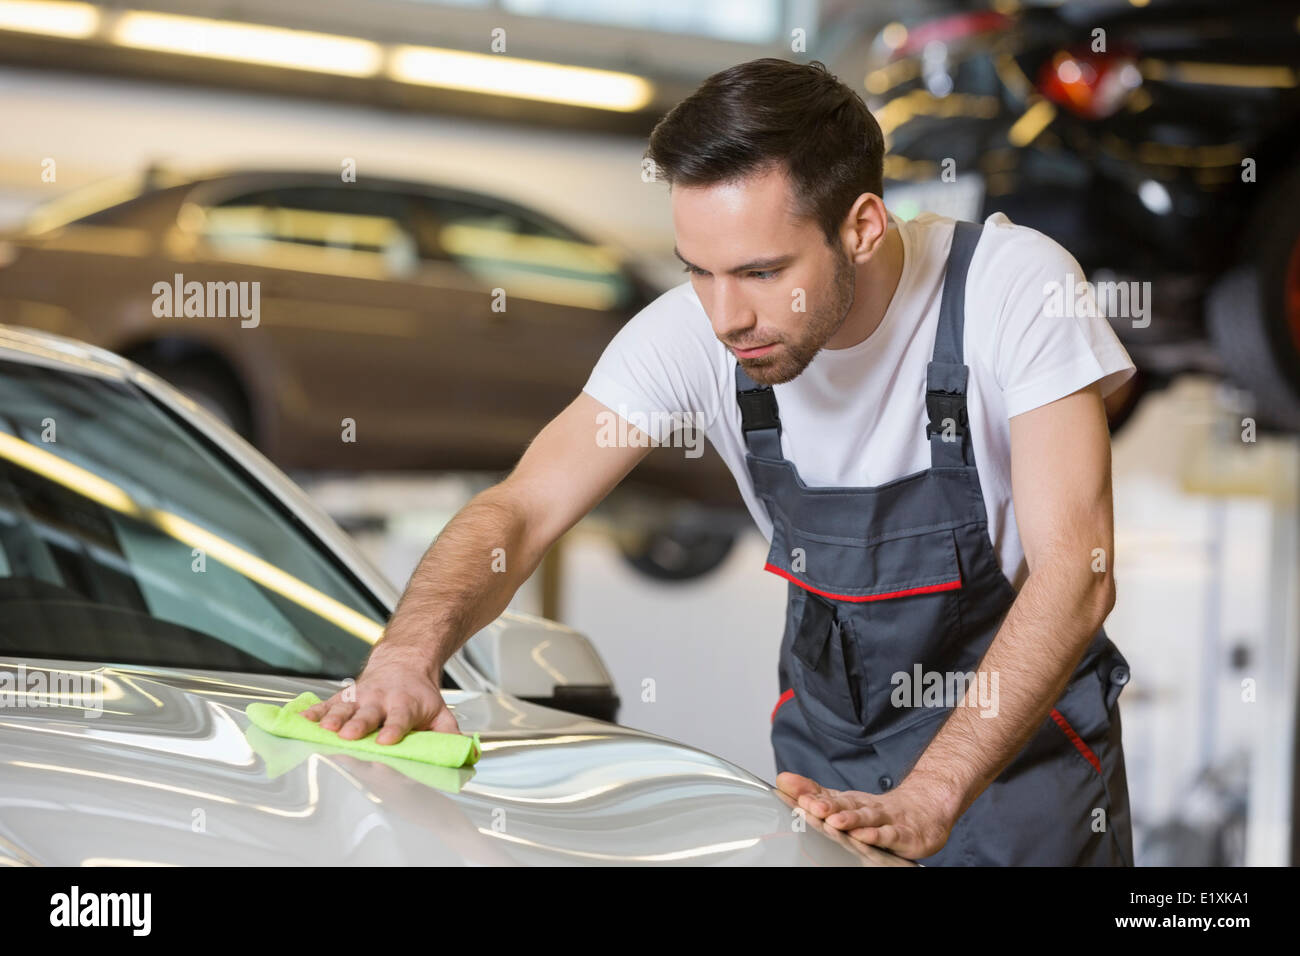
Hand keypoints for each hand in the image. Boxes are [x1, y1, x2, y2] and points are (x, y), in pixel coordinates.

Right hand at [300, 642, 461, 744]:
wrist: (403, 662)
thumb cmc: (420, 696)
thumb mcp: (440, 712)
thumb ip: (450, 734)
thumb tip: (468, 753)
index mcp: (404, 705)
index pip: (400, 719)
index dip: (393, 730)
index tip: (386, 741)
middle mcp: (380, 700)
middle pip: (368, 715)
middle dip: (358, 726)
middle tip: (349, 736)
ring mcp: (360, 698)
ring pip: (344, 708)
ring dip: (333, 719)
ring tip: (324, 729)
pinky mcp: (344, 697)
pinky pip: (325, 705)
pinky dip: (312, 713)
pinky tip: (300, 721)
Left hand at [775, 771, 955, 859]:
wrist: (927, 809)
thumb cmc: (880, 811)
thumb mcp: (846, 801)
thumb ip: (815, 792)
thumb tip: (783, 780)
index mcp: (851, 801)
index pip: (827, 795)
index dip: (810, 793)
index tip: (792, 790)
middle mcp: (867, 808)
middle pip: (846, 804)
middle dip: (827, 805)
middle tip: (810, 805)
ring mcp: (887, 820)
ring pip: (867, 818)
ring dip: (851, 818)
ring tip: (835, 820)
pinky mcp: (904, 835)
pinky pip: (890, 835)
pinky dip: (878, 835)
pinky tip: (866, 836)